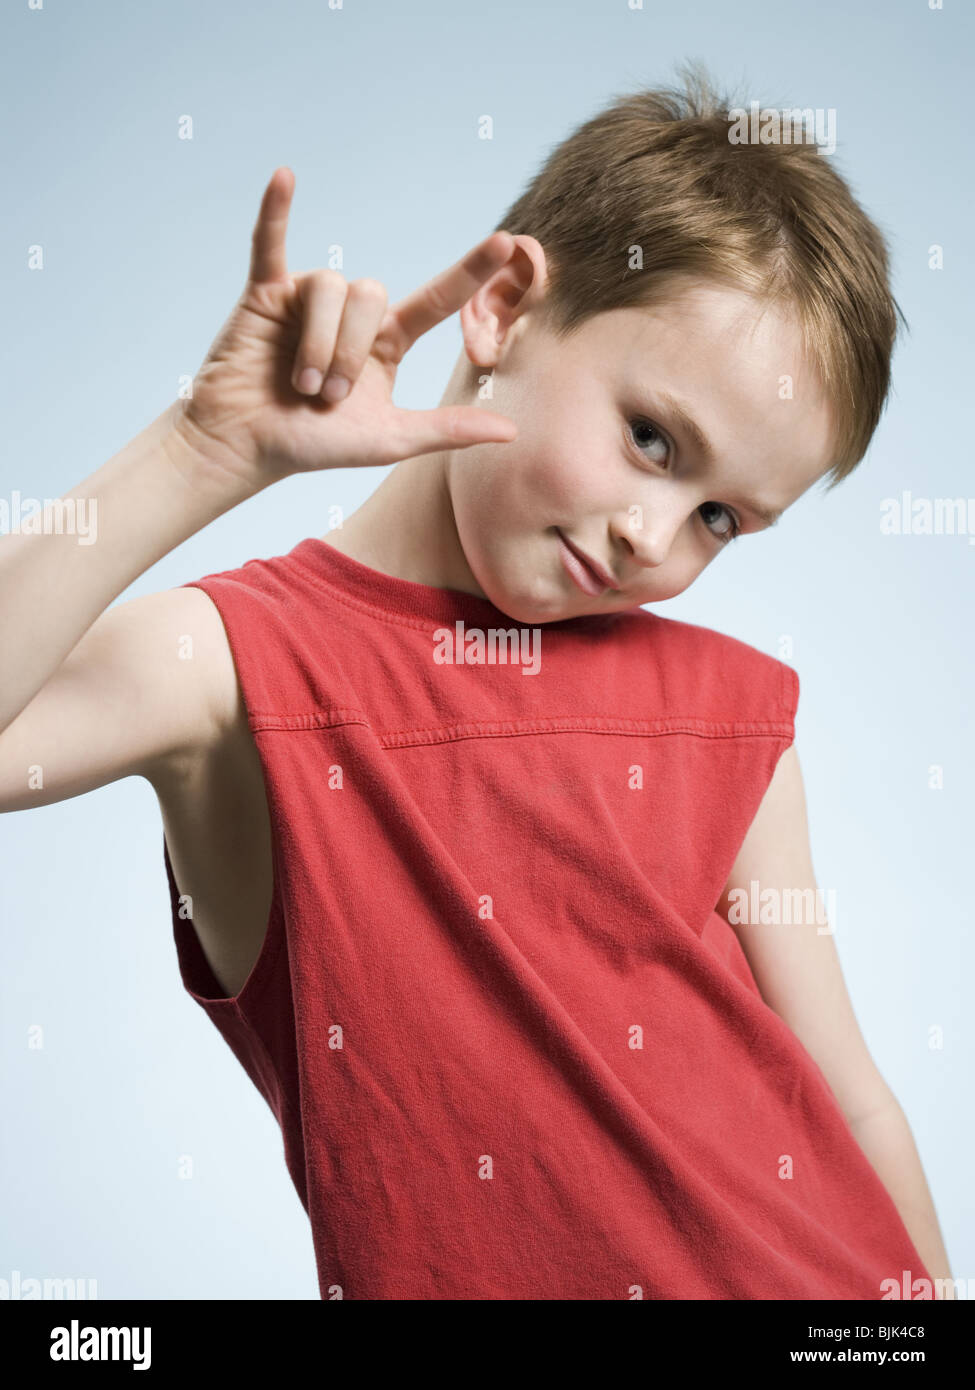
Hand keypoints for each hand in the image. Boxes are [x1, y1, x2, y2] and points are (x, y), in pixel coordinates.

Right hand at [173, 167, 518, 485]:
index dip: (469, 272)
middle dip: (349, 349)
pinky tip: (284, 177)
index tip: (505, 243)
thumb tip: (512, 433)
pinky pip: (271, 242)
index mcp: (387, 343)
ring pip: (330, 285)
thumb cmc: (314, 445)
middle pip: (373, 295)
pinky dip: (275, 211)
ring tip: (300, 385)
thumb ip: (448, 430)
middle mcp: (352, 314)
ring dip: (317, 341)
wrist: (246, 446)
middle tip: (327, 395)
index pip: (437, 300)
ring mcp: (308, 299)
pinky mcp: (265, 291)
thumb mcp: (390, 440)